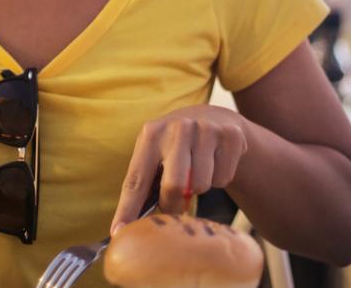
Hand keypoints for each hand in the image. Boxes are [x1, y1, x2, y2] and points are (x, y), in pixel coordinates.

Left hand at [110, 105, 248, 234]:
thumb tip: (125, 226)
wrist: (214, 118)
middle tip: (173, 204)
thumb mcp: (155, 152)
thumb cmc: (176, 146)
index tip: (120, 232)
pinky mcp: (230, 136)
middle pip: (174, 186)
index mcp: (151, 134)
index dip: (128, 209)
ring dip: (198, 188)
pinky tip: (214, 163)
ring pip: (201, 185)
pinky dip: (219, 180)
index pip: (136, 180)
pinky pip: (223, 179)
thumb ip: (144, 183)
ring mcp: (206, 130)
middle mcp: (178, 127)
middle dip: (172, 204)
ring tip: (196, 171)